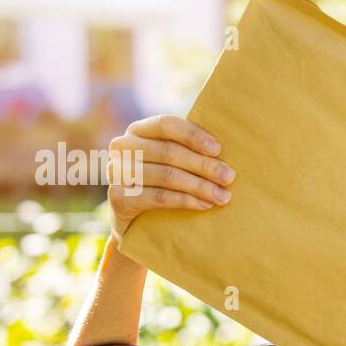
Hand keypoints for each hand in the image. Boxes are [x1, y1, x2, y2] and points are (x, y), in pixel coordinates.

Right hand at [106, 114, 234, 244]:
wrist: (136, 221)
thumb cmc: (163, 184)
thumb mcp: (172, 162)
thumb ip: (189, 150)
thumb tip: (225, 152)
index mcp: (138, 130)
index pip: (166, 124)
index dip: (193, 136)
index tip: (218, 150)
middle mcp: (123, 147)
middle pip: (169, 152)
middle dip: (203, 165)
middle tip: (229, 177)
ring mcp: (116, 172)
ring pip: (166, 176)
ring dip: (199, 186)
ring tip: (223, 196)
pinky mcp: (118, 198)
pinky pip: (158, 197)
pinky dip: (185, 201)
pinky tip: (204, 205)